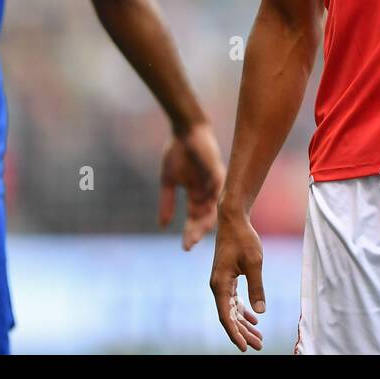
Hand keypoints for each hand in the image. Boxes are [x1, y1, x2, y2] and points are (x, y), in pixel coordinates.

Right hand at [157, 122, 224, 249]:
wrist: (184, 131)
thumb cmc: (176, 153)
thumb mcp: (168, 181)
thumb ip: (167, 203)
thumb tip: (162, 226)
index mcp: (197, 195)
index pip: (194, 218)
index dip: (190, 232)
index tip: (185, 248)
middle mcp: (208, 192)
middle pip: (205, 217)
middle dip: (197, 231)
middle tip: (191, 244)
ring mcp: (214, 182)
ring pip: (213, 207)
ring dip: (206, 220)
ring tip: (199, 232)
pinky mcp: (217, 171)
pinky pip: (217, 189)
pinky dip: (212, 200)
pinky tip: (206, 211)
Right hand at [208, 208, 265, 351]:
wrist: (233, 220)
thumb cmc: (244, 239)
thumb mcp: (255, 263)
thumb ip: (257, 287)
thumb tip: (260, 311)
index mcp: (220, 284)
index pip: (226, 316)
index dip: (235, 334)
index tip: (245, 348)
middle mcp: (217, 286)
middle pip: (229, 316)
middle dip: (244, 333)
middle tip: (259, 345)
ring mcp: (221, 282)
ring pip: (231, 310)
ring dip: (244, 323)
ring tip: (259, 337)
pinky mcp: (227, 278)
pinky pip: (233, 300)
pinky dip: (243, 310)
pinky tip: (254, 318)